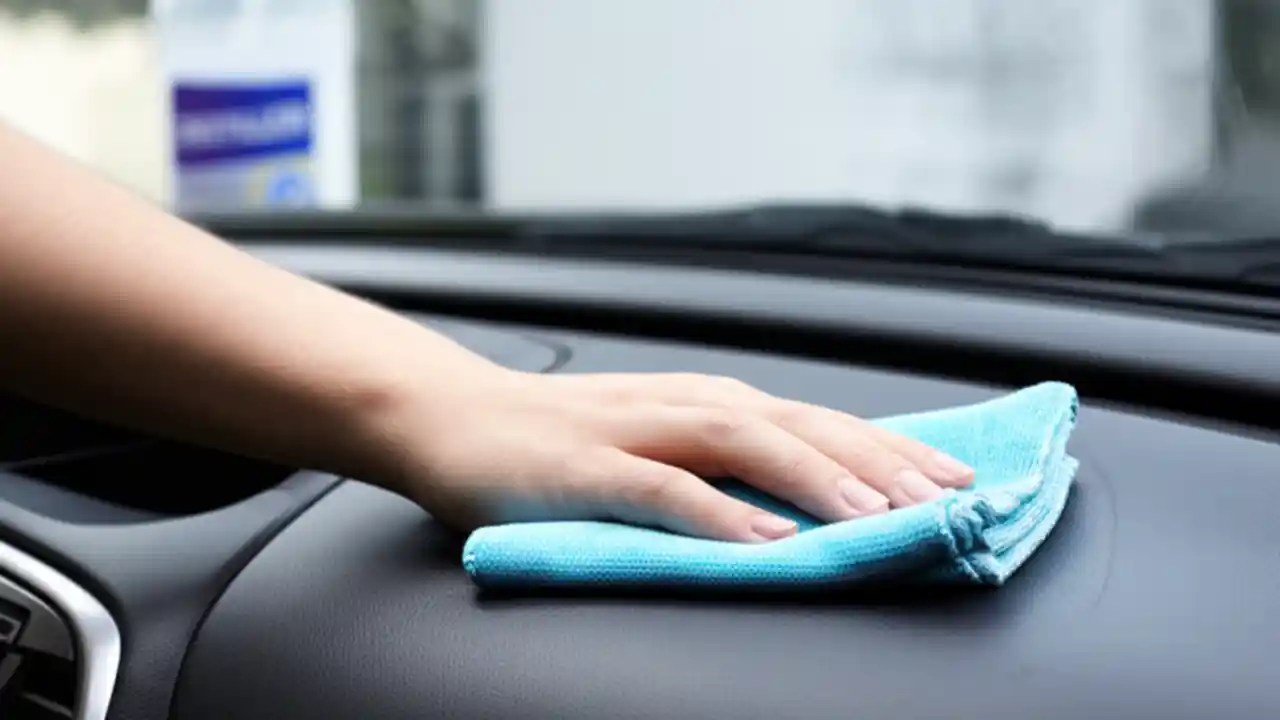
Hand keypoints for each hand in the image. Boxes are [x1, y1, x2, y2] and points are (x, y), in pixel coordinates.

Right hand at [373, 369, 973, 542]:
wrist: (453, 416)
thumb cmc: (561, 439)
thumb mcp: (657, 443)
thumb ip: (726, 467)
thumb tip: (809, 505)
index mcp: (710, 403)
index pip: (821, 422)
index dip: (895, 448)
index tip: (961, 479)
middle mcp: (686, 405)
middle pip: (801, 425)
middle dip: (881, 462)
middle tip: (949, 500)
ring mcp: (635, 431)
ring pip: (744, 445)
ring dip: (815, 479)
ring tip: (874, 517)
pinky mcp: (585, 466)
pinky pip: (662, 489)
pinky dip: (718, 513)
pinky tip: (762, 540)